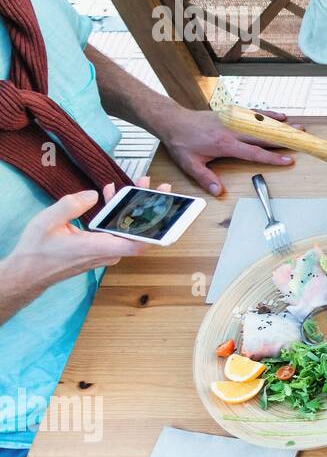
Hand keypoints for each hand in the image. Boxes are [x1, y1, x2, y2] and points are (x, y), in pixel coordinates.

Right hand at [5, 178, 165, 291]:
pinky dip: (118, 213)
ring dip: (134, 207)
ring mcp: (106, 252)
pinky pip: (117, 230)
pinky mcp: (102, 249)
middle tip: (159, 187)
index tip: (167, 214)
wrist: (29, 272)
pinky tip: (112, 195)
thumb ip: (72, 205)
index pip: (135, 243)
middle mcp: (108, 252)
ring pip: (128, 229)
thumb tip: (94, 196)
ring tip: (139, 185)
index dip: (155, 230)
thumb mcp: (48, 221)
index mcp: (97, 247)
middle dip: (149, 207)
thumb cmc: (38, 251)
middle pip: (138, 231)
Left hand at [156, 107, 295, 195]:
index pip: (253, 153)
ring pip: (261, 123)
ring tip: (298, 127)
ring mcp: (233, 120)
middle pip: (263, 135)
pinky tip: (280, 115)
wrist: (173, 121)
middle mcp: (232, 131)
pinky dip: (267, 114)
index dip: (271, 157)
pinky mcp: (231, 114)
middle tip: (302, 138)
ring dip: (280, 125)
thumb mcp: (189, 164)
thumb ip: (205, 178)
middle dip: (284, 138)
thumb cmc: (181, 143)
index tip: (288, 160)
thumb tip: (218, 191)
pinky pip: (253, 113)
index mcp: (225, 144)